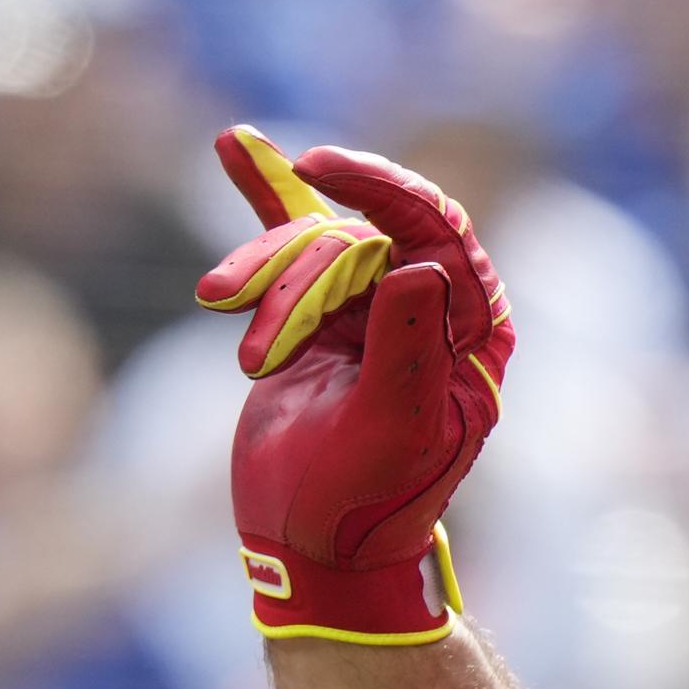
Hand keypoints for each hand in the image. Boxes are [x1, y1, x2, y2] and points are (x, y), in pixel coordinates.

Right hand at [194, 126, 514, 642]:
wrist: (313, 543)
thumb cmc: (368, 499)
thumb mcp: (393, 430)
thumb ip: (406, 349)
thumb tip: (421, 266)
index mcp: (471, 331)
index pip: (439, 232)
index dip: (383, 191)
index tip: (318, 168)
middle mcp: (430, 307)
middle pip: (360, 238)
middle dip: (295, 270)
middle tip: (236, 317)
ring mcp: (371, 305)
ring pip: (312, 248)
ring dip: (261, 275)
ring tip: (217, 307)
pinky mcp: (317, 313)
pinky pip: (294, 242)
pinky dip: (264, 197)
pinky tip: (234, 146)